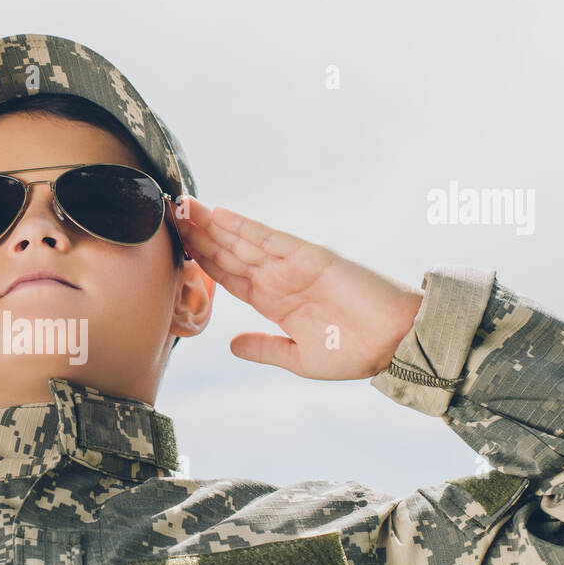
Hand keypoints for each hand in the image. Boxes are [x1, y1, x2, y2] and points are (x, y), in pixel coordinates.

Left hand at [173, 196, 424, 379]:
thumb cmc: (354, 352)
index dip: (200, 259)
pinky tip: (221, 215)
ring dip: (213, 223)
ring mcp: (293, 265)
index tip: (174, 246)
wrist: (395, 345)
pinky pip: (271, 239)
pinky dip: (246, 227)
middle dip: (198, 234)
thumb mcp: (298, 358)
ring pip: (243, 240)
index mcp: (273, 301)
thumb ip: (264, 347)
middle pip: (228, 251)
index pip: (227, 275)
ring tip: (185, 206)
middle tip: (169, 214)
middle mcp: (278, 278)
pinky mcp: (311, 257)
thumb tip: (231, 345)